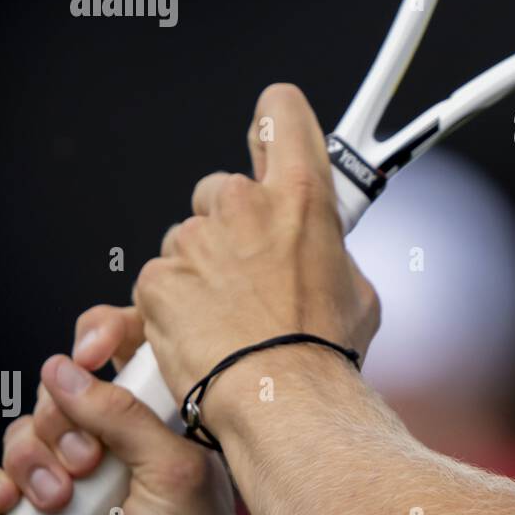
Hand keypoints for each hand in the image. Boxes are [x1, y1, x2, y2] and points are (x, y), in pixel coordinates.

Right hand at [0, 304, 242, 514]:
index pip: (122, 350)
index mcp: (157, 418)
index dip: (101, 337)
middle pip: (58, 393)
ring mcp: (72, 477)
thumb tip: (66, 368)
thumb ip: (123, 415)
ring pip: (23, 435)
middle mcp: (112, 442)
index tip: (90, 351)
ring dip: (33, 463)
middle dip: (63, 422)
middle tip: (90, 461)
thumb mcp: (175, 471)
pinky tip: (13, 501)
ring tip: (64, 498)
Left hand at [133, 83, 379, 404]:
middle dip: (233, 224)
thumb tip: (324, 256)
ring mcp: (195, 241)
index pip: (282, 114)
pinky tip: (203, 334)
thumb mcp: (355, 290)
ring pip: (190, 240)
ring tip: (231, 318)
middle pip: (224, 189)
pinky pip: (161, 282)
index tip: (273, 130)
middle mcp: (244, 205)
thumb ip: (329, 253)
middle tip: (256, 272)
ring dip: (204, 270)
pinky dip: (174, 306)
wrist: (281, 400)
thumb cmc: (323, 353)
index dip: (276, 119)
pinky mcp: (158, 280)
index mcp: (302, 196)